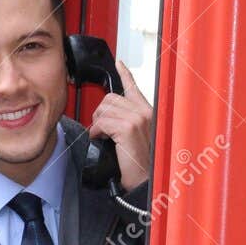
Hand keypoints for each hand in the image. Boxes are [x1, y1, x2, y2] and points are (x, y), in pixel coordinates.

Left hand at [88, 59, 153, 189]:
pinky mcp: (128, 128)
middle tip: (103, 129)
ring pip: (104, 110)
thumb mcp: (135, 137)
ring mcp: (137, 119)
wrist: (145, 181)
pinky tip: (102, 140)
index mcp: (148, 112)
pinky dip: (97, 132)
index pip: (134, 87)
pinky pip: (102, 123)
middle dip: (101, 113)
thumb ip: (125, 121)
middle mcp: (145, 112)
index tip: (120, 63)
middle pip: (110, 98)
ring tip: (104, 136)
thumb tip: (107, 115)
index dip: (125, 74)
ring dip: (98, 124)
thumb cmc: (140, 163)